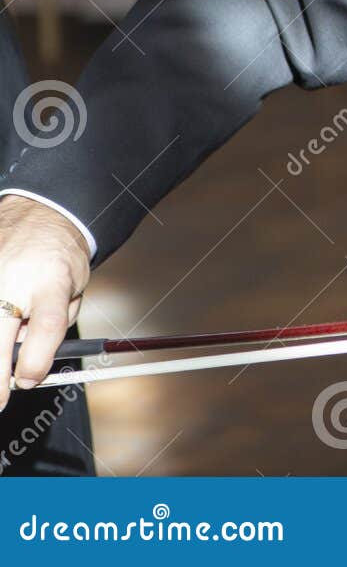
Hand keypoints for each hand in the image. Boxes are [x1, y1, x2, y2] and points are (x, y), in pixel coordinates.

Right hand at [0, 195, 89, 407]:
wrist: (40, 214)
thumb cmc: (59, 259)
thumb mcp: (72, 290)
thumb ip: (52, 326)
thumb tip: (29, 367)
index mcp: (52, 281)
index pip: (45, 326)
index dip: (36, 362)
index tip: (29, 381)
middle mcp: (14, 279)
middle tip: (0, 400)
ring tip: (4, 362)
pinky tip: (5, 325)